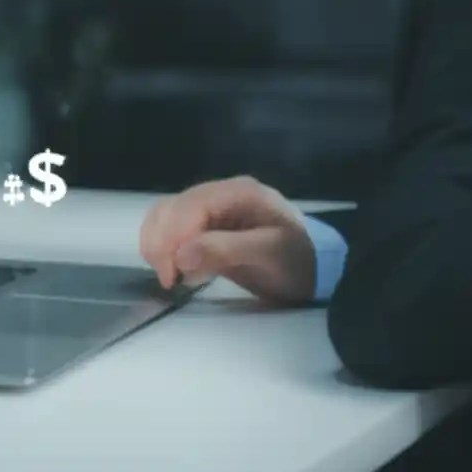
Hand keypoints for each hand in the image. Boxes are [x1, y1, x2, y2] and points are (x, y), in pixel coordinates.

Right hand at [138, 176, 316, 303]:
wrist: (314, 268)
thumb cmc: (297, 260)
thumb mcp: (269, 255)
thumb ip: (226, 250)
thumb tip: (181, 256)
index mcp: (238, 192)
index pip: (190, 206)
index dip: (173, 237)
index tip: (170, 272)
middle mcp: (219, 194)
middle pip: (171, 208)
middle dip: (161, 243)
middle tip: (169, 279)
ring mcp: (209, 209)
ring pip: (164, 217)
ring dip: (157, 245)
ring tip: (170, 275)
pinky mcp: (203, 226)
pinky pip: (171, 230)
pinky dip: (163, 248)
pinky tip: (175, 269)